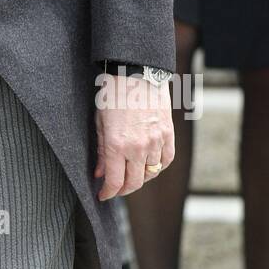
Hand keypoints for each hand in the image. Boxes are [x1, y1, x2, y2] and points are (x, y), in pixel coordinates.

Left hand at [93, 73, 174, 198]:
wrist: (136, 74)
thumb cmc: (113, 95)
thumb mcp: (100, 122)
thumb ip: (101, 151)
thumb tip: (100, 173)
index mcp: (117, 145)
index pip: (114, 182)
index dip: (108, 193)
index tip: (103, 195)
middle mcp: (137, 147)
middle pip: (134, 183)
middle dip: (123, 189)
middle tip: (115, 188)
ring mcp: (155, 142)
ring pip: (150, 173)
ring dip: (140, 177)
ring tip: (131, 174)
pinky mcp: (168, 134)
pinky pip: (166, 160)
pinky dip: (158, 166)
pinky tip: (149, 164)